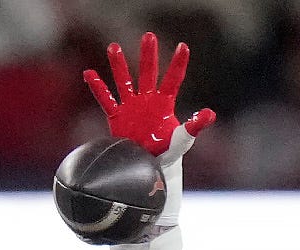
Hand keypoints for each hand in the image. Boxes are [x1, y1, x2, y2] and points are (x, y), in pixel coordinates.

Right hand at [85, 33, 214, 163]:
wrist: (150, 164)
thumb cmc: (168, 150)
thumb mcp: (183, 139)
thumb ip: (195, 125)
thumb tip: (210, 113)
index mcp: (164, 102)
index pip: (172, 79)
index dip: (178, 64)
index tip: (182, 47)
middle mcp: (147, 99)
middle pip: (147, 73)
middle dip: (148, 55)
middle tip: (148, 36)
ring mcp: (131, 105)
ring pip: (124, 80)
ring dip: (119, 65)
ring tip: (113, 47)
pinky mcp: (117, 115)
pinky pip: (106, 99)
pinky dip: (97, 87)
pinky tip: (89, 73)